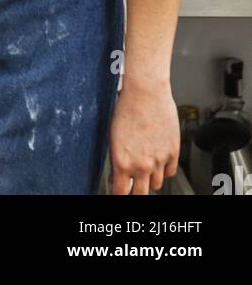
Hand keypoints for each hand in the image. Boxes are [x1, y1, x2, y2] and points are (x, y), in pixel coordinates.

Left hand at [108, 80, 179, 194]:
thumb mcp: (113, 137)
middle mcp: (141, 165)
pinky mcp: (173, 153)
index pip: (121, 192)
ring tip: (146, 168)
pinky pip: (169, 172)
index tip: (119, 192)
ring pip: (156, 185)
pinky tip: (158, 161)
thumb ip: (117, 160)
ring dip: (150, 179)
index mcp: (122, 162)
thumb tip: (117, 175)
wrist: (146, 92)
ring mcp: (159, 161)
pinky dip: (164, 170)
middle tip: (132, 185)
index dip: (119, 193)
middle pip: (140, 194)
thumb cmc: (126, 108)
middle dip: (135, 191)